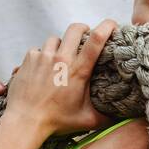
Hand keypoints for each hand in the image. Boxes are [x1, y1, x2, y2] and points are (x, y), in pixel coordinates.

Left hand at [3, 20, 117, 135]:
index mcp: (79, 71)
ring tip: (60, 59)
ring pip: (56, 38)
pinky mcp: (29, 59)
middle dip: (83, 29)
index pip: (97, 39)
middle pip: (76, 28)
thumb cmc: (56, 122)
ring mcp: (44, 57)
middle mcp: (61, 59)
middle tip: (84, 37)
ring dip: (61, 45)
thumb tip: (123, 117)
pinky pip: (38, 49)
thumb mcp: (87, 121)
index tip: (112, 25)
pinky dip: (42, 56)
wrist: (25, 121)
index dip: (107, 26)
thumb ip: (107, 117)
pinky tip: (43, 69)